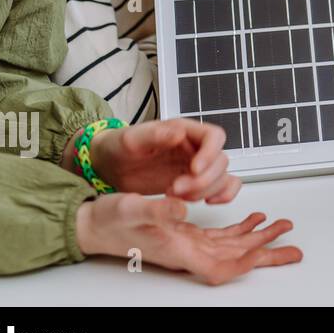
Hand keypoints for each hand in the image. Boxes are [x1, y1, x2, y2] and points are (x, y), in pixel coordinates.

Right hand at [76, 194, 301, 284]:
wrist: (94, 222)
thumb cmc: (109, 220)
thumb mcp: (132, 209)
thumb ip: (158, 211)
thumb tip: (182, 210)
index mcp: (178, 250)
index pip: (219, 268)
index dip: (243, 264)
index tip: (263, 255)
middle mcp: (187, 251)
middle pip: (235, 259)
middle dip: (265, 253)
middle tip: (293, 247)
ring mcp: (188, 244)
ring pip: (232, 246)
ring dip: (259, 238)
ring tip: (281, 228)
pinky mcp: (186, 234)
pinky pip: (221, 236)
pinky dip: (240, 228)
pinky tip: (254, 220)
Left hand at [87, 119, 239, 203]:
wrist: (110, 167)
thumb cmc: (119, 148)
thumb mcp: (131, 139)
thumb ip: (154, 134)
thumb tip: (179, 133)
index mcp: (184, 130)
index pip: (214, 136)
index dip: (210, 153)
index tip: (194, 169)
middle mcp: (196, 147)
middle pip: (220, 160)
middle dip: (202, 179)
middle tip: (175, 189)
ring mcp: (197, 166)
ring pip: (222, 176)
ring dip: (205, 190)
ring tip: (176, 196)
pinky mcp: (196, 183)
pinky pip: (223, 186)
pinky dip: (223, 194)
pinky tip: (208, 202)